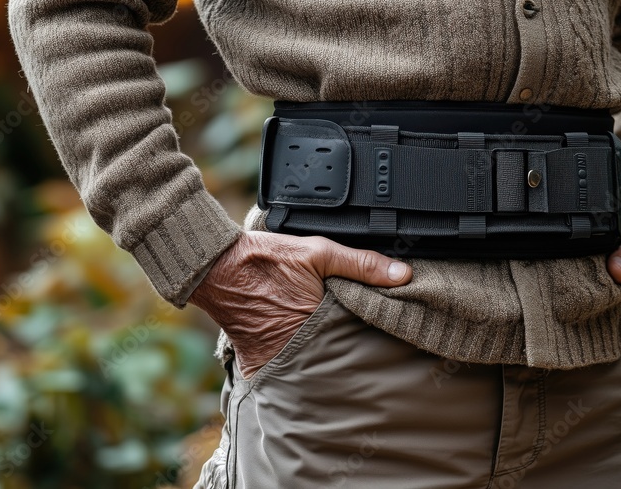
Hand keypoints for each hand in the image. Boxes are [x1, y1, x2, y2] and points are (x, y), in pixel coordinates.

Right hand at [187, 231, 411, 378]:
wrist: (216, 268)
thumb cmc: (264, 259)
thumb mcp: (318, 252)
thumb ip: (361, 263)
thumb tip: (404, 274)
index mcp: (319, 321)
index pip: (359, 336)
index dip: (373, 331)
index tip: (386, 326)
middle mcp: (300, 347)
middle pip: (340, 355)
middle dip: (352, 348)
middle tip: (365, 339)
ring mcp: (279, 359)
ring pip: (316, 364)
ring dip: (327, 356)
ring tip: (336, 343)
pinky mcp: (261, 364)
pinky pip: (288, 368)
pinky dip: (299, 361)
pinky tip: (308, 349)